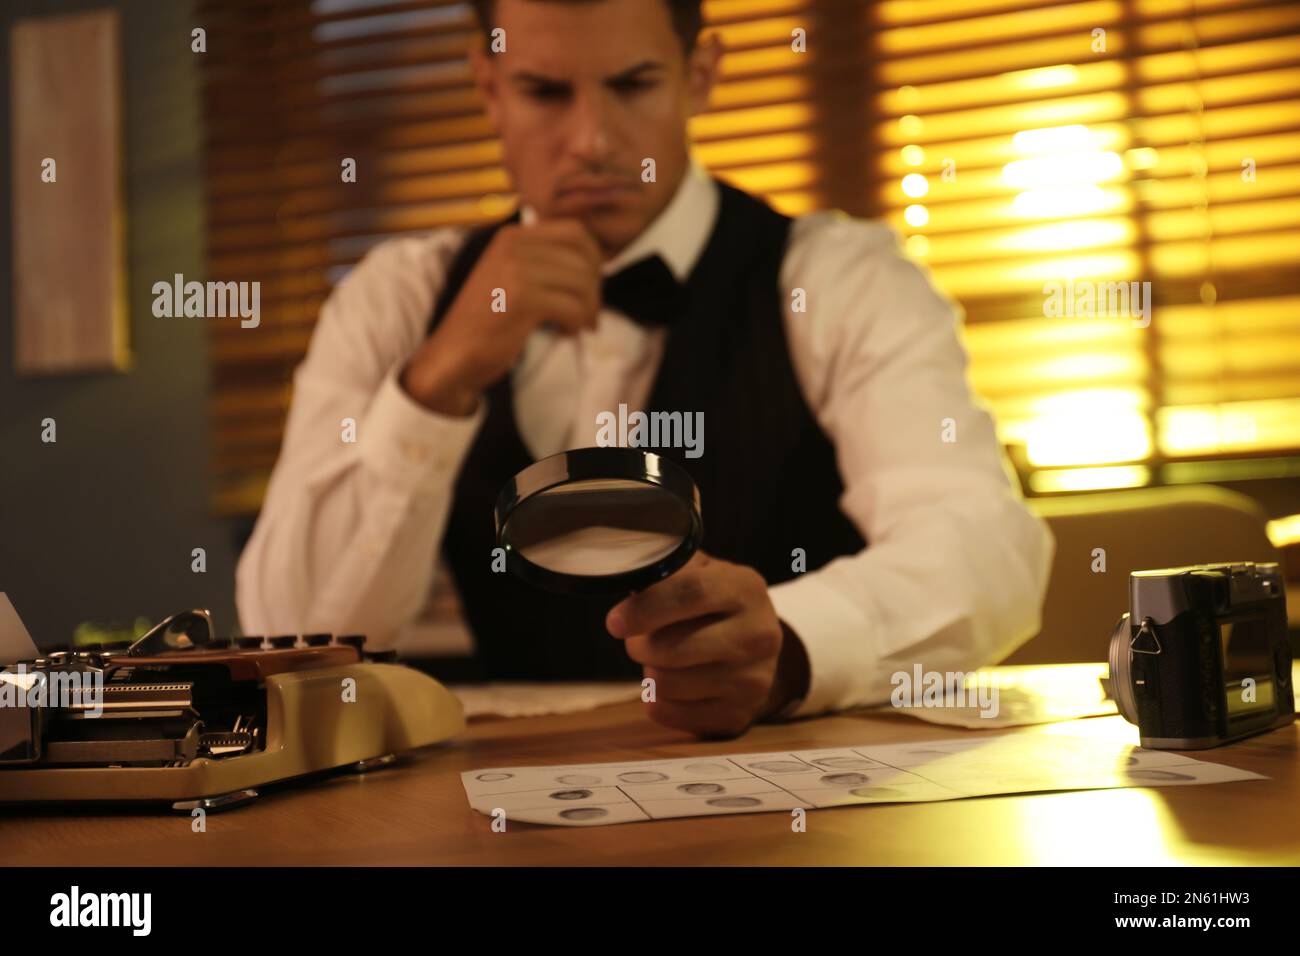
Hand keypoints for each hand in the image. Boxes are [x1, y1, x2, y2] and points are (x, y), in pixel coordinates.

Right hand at [402, 219, 601, 414]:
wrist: (453, 354)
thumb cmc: (488, 321)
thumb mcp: (512, 277)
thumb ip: (544, 262)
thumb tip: (597, 262)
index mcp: (512, 236)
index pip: (575, 231)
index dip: (594, 259)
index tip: (588, 287)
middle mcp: (513, 245)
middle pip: (583, 256)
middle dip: (595, 287)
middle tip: (588, 313)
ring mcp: (516, 270)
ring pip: (582, 282)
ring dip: (589, 308)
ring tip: (579, 325)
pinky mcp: (522, 299)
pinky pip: (573, 307)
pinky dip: (578, 322)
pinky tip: (566, 332)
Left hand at [606, 552, 809, 737]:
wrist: (757, 646)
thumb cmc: (715, 603)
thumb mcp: (702, 571)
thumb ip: (668, 568)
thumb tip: (625, 573)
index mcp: (745, 588)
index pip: (690, 593)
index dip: (645, 608)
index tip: (615, 622)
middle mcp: (757, 635)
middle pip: (671, 648)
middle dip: (639, 645)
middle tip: (639, 639)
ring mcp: (752, 680)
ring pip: (667, 684)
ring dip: (649, 672)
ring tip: (662, 660)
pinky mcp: (738, 714)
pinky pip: (670, 713)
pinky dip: (657, 701)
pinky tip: (672, 686)